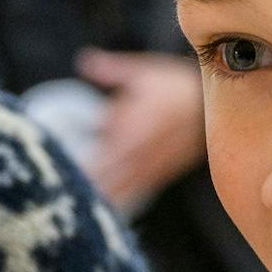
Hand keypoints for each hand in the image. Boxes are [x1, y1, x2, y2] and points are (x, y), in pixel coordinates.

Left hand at [75, 49, 204, 211]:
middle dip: (87, 184)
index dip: (82, 164)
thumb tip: (83, 59)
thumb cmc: (172, 86)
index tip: (62, 172)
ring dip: (101, 197)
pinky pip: (136, 190)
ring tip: (80, 210)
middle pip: (108, 173)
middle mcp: (141, 149)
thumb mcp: (143, 72)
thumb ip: (111, 70)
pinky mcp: (160, 172)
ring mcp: (151, 163)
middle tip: (64, 197)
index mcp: (133, 125)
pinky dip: (121, 200)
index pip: (102, 149)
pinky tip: (105, 211)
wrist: (208, 106)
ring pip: (121, 186)